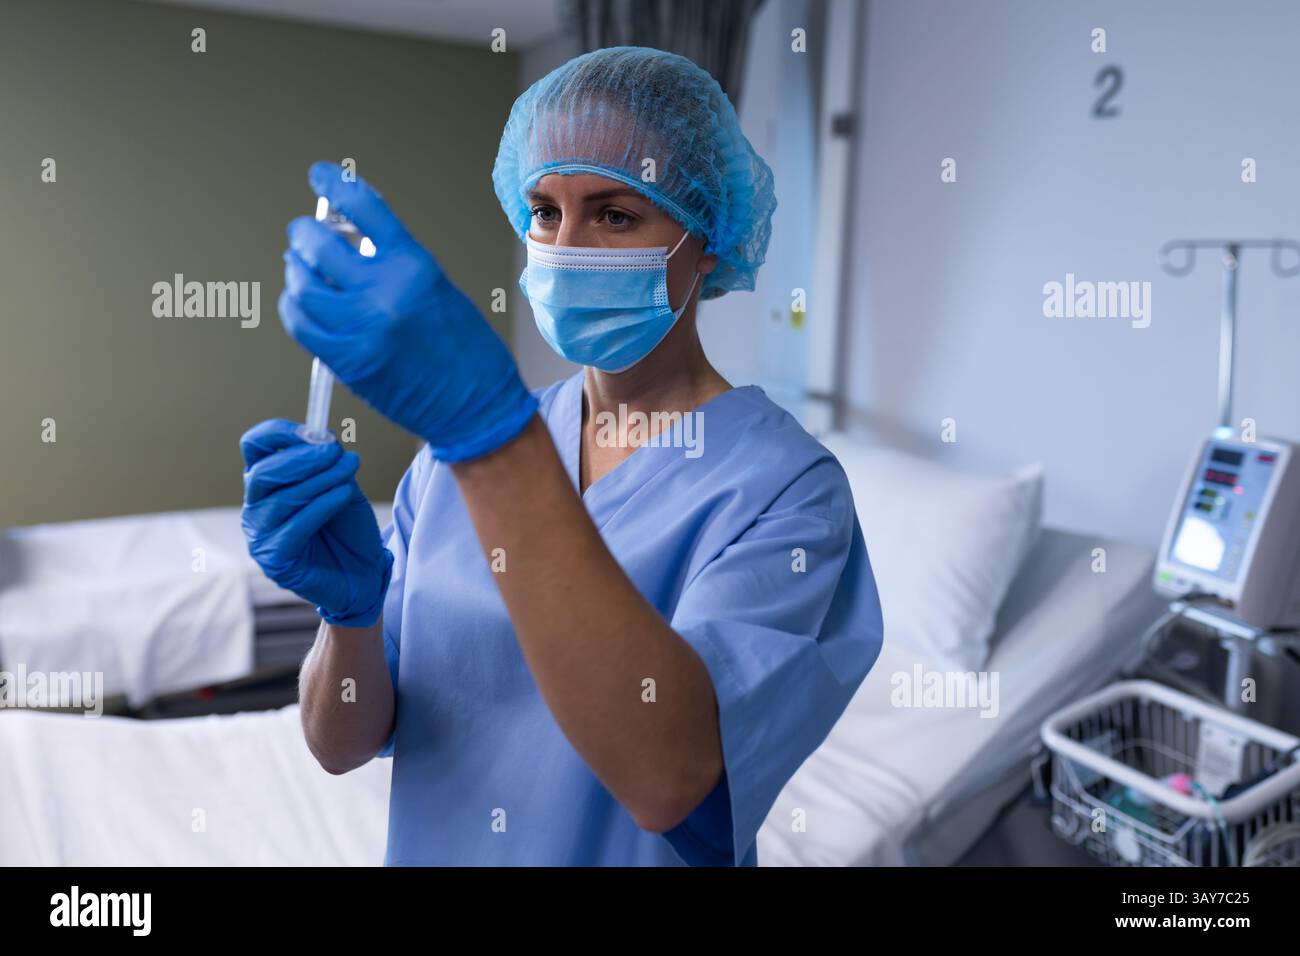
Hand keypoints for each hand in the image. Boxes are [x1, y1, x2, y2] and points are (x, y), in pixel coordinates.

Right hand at [240, 419, 392, 627]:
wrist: (364, 572)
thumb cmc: (348, 529)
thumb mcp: (341, 486)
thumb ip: (328, 464)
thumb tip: (322, 437)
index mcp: (266, 483)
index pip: (254, 447)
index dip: (278, 432)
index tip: (313, 429)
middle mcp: (255, 507)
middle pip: (263, 472)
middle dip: (302, 457)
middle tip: (335, 450)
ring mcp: (260, 535)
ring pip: (282, 498)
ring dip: (320, 478)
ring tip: (349, 468)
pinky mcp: (274, 560)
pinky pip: (296, 526)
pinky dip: (322, 505)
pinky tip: (343, 495)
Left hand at [278, 161, 538, 461]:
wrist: (477, 407)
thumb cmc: (468, 352)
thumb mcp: (440, 289)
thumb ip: (396, 265)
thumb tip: (351, 244)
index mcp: (414, 266)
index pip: (363, 207)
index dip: (334, 184)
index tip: (320, 176)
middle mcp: (384, 293)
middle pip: (318, 246)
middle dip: (304, 235)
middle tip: (302, 235)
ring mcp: (360, 329)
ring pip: (302, 286)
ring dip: (296, 272)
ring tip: (300, 270)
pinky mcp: (346, 361)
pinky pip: (301, 325)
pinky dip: (294, 309)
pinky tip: (300, 304)